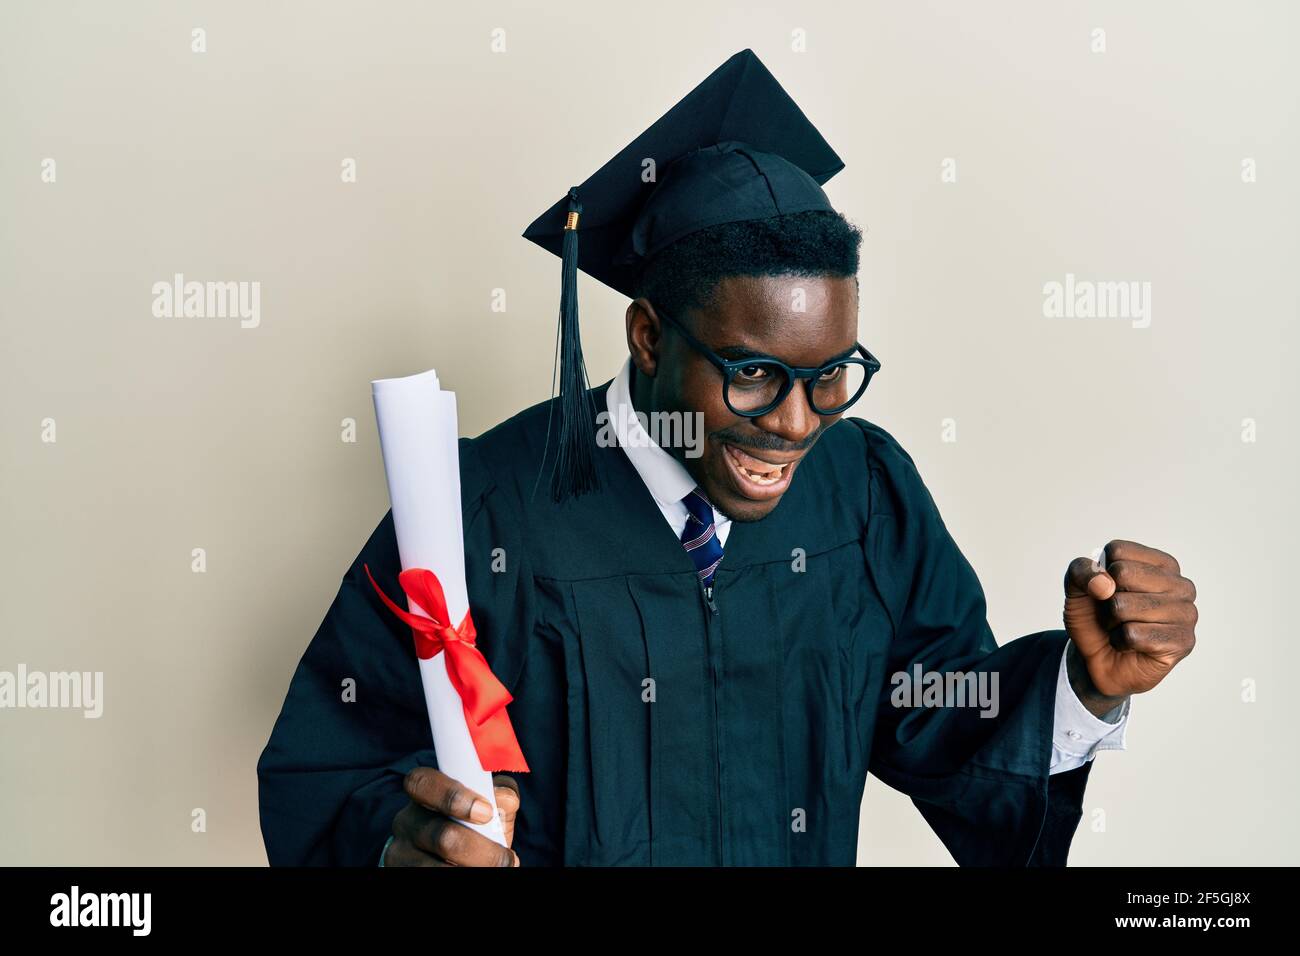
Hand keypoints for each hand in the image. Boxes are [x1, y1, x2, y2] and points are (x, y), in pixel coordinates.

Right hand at [382, 767, 520, 866]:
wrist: (461, 857)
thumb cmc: (476, 825)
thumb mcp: (488, 804)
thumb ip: (499, 795)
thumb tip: (505, 801)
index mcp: (424, 793)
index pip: (423, 783)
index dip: (452, 796)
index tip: (486, 812)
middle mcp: (407, 822)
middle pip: (441, 836)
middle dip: (482, 850)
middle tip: (506, 858)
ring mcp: (401, 853)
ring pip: (437, 867)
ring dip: (475, 868)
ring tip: (499, 869)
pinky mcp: (401, 871)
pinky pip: (432, 877)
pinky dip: (463, 876)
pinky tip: (478, 873)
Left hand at [1063, 539, 1197, 704]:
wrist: (1097, 661)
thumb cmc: (1094, 620)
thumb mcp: (1077, 589)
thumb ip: (1080, 572)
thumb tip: (1105, 584)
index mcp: (1160, 563)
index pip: (1117, 550)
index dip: (1099, 573)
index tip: (1107, 590)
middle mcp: (1181, 584)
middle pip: (1122, 574)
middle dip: (1105, 598)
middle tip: (1114, 614)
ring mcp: (1186, 613)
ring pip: (1124, 606)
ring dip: (1111, 622)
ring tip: (1122, 628)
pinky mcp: (1182, 641)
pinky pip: (1132, 634)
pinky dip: (1119, 641)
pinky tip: (1130, 645)